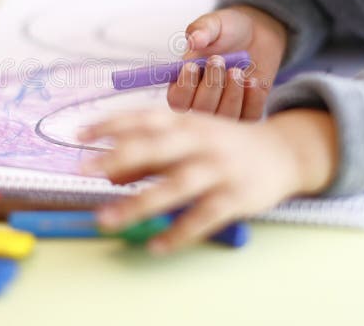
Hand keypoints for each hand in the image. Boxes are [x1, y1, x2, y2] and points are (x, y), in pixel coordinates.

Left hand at [79, 108, 337, 253]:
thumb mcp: (188, 140)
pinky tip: (156, 245)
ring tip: (106, 219)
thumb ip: (150, 155)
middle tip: (83, 171)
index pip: (144, 118)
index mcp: (187, 122)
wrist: (283, 152)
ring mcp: (219, 168)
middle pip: (156, 146)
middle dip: (117, 157)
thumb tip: (111, 174)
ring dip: (138, 203)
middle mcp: (201, 140)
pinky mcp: (236, 196)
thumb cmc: (224, 145)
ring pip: (176, 185)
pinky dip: (179, 233)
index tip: (80, 135)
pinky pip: (203, 217)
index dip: (111, 124)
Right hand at [169, 5, 287, 119]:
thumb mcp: (213, 23)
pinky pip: (250, 116)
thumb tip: (194, 40)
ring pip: (225, 118)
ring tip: (237, 70)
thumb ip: (201, 29)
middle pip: (201, 111)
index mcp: (184, 82)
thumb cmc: (228, 30)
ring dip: (231, 95)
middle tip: (219, 60)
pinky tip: (254, 80)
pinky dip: (252, 99)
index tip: (193, 65)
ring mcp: (226, 109)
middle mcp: (202, 100)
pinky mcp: (249, 111)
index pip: (176, 100)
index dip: (184, 88)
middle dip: (210, 86)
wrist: (257, 33)